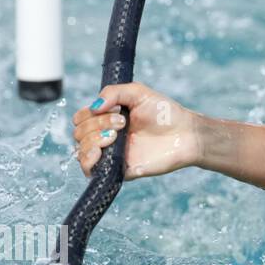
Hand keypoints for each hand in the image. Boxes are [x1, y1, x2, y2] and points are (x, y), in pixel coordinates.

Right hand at [72, 83, 200, 180]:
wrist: (185, 134)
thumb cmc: (164, 112)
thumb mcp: (138, 92)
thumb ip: (113, 92)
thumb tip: (93, 107)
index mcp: (107, 119)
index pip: (80, 119)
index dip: (88, 114)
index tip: (115, 110)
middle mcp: (106, 137)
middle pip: (79, 134)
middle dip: (96, 125)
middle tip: (122, 122)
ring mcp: (111, 154)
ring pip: (81, 152)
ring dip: (92, 141)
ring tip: (115, 136)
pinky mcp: (117, 170)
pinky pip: (91, 171)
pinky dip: (89, 162)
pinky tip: (100, 153)